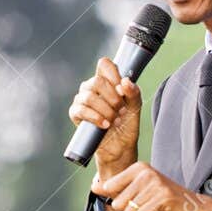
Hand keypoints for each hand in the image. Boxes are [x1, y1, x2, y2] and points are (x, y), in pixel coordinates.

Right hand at [67, 58, 140, 174]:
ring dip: (106, 110)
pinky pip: (80, 110)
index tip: (122, 89)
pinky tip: (105, 125)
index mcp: (107, 81)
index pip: (104, 65)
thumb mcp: (135, 107)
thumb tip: (125, 82)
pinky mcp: (76, 113)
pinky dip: (95, 117)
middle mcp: (92, 87)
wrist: (120, 146)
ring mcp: (82, 99)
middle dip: (113, 98)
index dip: (113, 74)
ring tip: (115, 121)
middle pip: (97, 81)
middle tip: (122, 110)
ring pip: (89, 96)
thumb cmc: (127, 124)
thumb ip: (133, 93)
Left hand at [90, 161, 211, 210]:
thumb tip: (95, 188)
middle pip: (118, 202)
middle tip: (148, 204)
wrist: (194, 207)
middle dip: (130, 210)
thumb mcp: (140, 190)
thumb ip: (117, 189)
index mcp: (138, 168)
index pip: (109, 186)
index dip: (116, 199)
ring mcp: (154, 184)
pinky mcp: (162, 197)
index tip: (133, 197)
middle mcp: (145, 173)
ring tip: (156, 207)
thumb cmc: (166, 199)